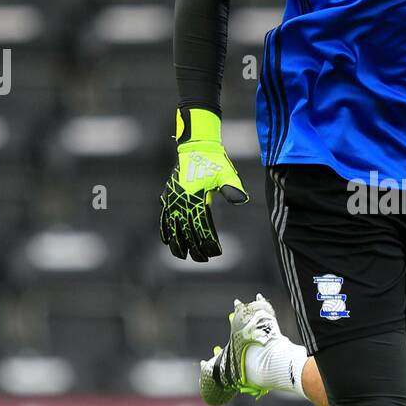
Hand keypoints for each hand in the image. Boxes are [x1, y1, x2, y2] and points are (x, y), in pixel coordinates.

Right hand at [159, 107, 247, 261]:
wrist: (196, 146)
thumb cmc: (214, 161)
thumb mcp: (226, 173)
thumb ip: (232, 188)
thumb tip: (240, 201)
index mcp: (195, 197)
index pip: (201, 226)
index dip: (208, 241)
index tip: (215, 252)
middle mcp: (182, 200)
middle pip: (186, 231)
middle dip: (193, 247)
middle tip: (202, 259)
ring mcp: (173, 198)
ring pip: (172, 226)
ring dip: (177, 243)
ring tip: (182, 256)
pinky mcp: (169, 195)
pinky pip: (164, 216)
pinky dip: (164, 229)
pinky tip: (166, 240)